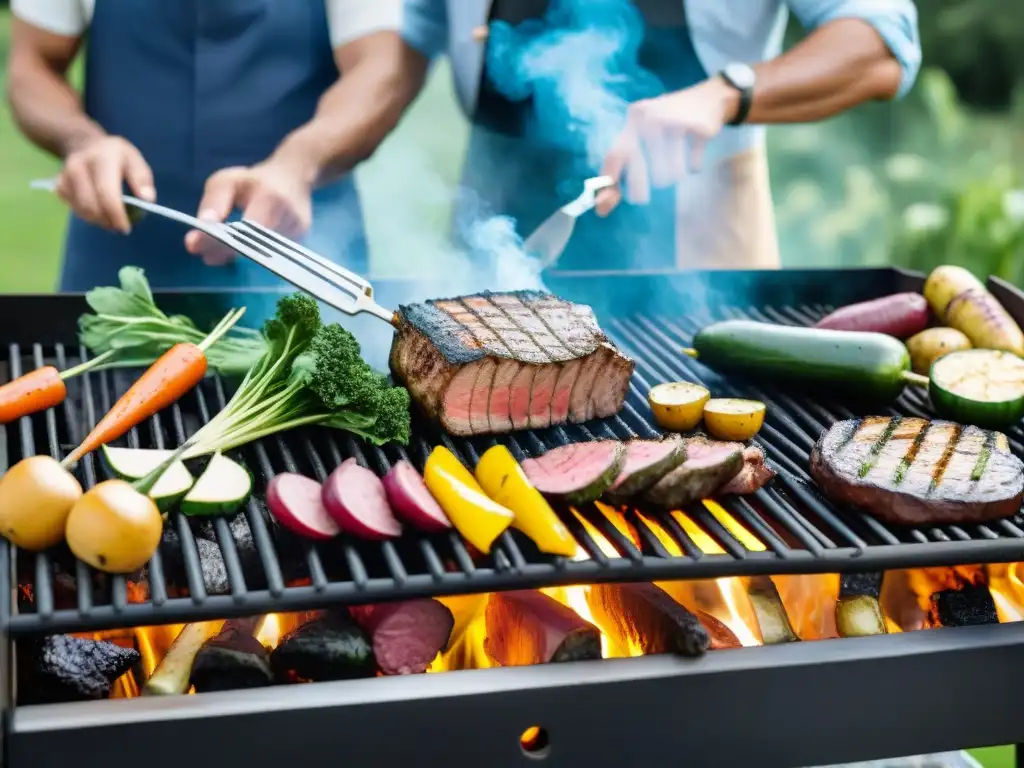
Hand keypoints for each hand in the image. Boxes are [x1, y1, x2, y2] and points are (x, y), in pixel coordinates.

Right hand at [56, 136, 155, 233]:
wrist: (85, 144)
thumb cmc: (116, 156)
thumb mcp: (134, 160)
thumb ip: (142, 179)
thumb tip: (147, 199)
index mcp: (102, 158)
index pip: (107, 193)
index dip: (116, 215)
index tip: (126, 228)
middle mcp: (79, 165)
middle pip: (91, 205)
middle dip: (107, 221)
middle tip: (119, 226)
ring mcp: (65, 174)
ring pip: (81, 209)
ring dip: (97, 220)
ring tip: (110, 218)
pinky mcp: (59, 184)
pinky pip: (74, 208)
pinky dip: (87, 215)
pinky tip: (97, 209)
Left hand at [185, 159, 313, 265]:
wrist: (294, 178)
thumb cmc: (255, 180)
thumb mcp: (227, 181)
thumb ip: (214, 203)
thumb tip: (202, 228)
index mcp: (272, 199)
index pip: (245, 228)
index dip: (221, 240)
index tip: (194, 244)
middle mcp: (290, 219)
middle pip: (254, 246)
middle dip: (225, 251)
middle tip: (204, 255)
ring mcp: (298, 234)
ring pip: (262, 254)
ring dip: (236, 256)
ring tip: (217, 252)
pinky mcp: (300, 243)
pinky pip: (270, 256)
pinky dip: (250, 256)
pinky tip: (239, 250)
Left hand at [595, 77, 739, 216]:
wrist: (708, 99)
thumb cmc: (667, 127)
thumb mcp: (641, 139)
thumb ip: (620, 169)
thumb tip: (601, 206)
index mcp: (634, 120)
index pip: (615, 154)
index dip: (611, 181)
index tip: (609, 204)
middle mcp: (651, 118)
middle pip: (639, 164)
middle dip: (638, 188)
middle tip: (641, 199)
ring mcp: (676, 121)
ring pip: (668, 170)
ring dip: (670, 176)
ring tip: (673, 169)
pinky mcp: (699, 128)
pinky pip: (691, 165)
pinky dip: (692, 168)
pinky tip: (692, 156)